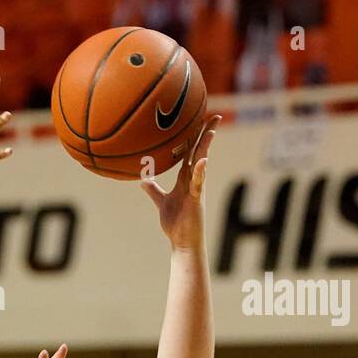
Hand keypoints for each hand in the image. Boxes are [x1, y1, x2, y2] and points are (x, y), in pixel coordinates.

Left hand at [140, 114, 221, 250]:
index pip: (190, 153)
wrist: (183, 242)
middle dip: (206, 135)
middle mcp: (193, 181)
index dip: (193, 137)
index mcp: (185, 180)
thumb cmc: (176, 223)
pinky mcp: (196, 199)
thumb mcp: (162, 202)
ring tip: (211, 131)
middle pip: (199, 152)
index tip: (197, 120)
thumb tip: (143, 180)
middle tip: (215, 116)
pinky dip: (199, 171)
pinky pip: (198, 183)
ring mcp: (196, 189)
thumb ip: (154, 190)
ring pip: (202, 163)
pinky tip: (202, 161)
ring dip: (206, 147)